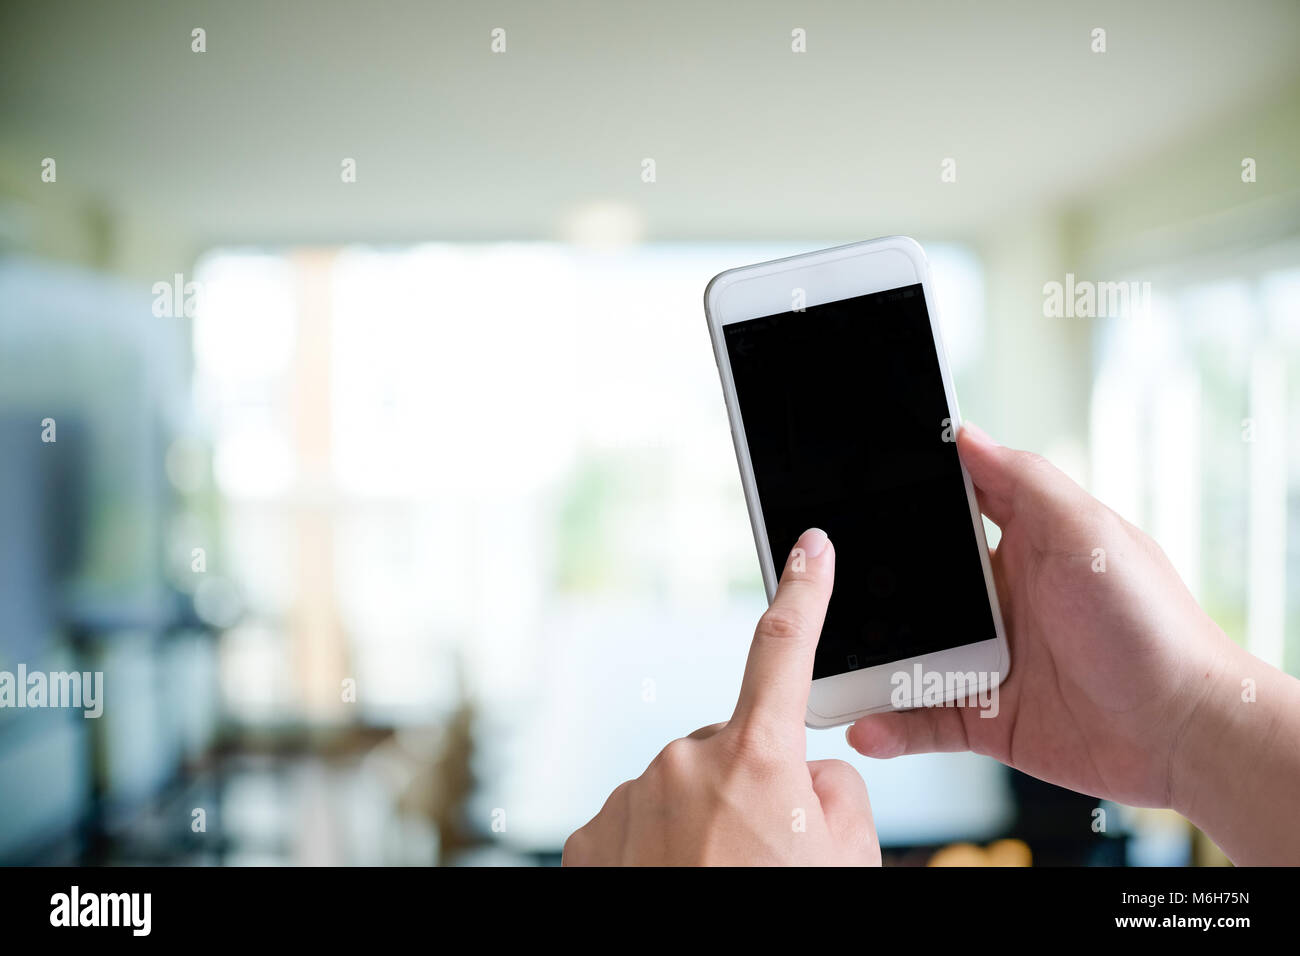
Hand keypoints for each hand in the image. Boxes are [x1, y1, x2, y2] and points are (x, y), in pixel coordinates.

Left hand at [563, 528, 880, 865]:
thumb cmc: (780, 914)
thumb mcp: (849, 860)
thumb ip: (834, 790)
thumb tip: (805, 772)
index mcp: (754, 759)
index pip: (784, 650)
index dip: (803, 592)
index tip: (808, 547)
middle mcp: (682, 764)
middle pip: (733, 747)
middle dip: (752, 783)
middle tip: (766, 851)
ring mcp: (628, 799)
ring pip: (683, 789)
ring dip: (702, 823)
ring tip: (718, 878)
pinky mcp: (589, 836)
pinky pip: (639, 821)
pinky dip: (658, 849)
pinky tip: (676, 885)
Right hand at [848, 422, 1230, 808]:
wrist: (1186, 731)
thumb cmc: (1152, 626)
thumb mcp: (1088, 534)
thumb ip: (1024, 483)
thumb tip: (967, 435)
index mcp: (1022, 549)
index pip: (950, 517)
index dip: (903, 509)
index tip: (852, 505)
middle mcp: (1001, 604)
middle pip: (915, 592)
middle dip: (870, 596)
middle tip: (824, 596)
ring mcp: (990, 662)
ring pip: (909, 658)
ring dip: (868, 666)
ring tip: (830, 669)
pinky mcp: (988, 719)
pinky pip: (924, 720)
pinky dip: (891, 725)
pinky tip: (866, 724)